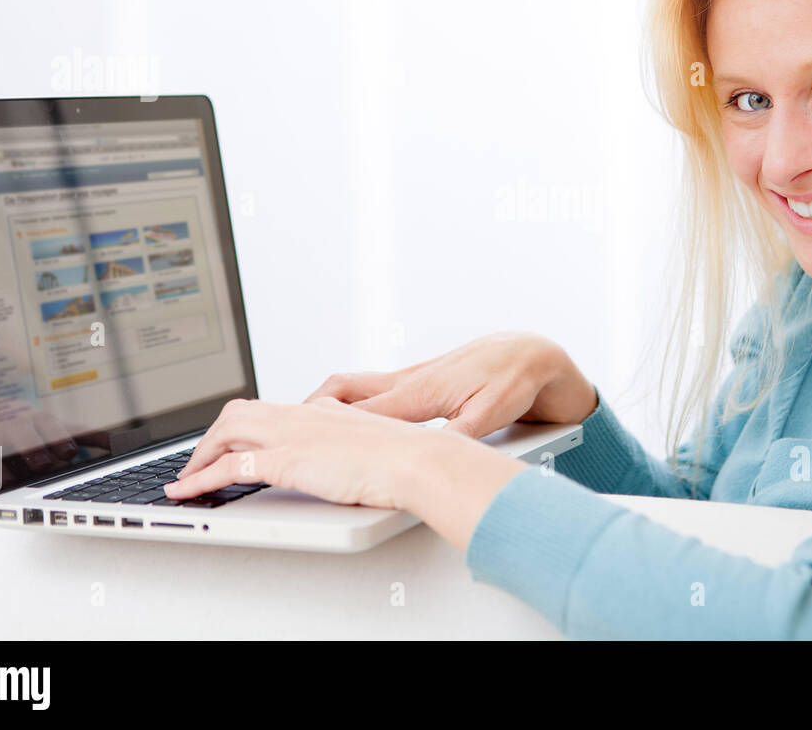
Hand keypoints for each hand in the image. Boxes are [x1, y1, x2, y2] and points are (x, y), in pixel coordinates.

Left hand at [163, 397, 430, 509]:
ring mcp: (292, 435)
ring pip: (226, 432)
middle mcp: (302, 415)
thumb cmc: (408, 460)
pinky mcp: (286, 460)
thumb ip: (356, 450)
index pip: (272, 409)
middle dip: (214, 436)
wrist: (417, 461)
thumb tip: (352, 466)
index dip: (247, 426)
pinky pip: (228, 467)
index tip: (237, 442)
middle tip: (201, 460)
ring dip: (200, 455)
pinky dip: (199, 480)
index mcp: (323, 410)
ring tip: (186, 477)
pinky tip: (187, 492)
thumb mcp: (376, 447)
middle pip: (240, 413)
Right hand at [305, 331, 597, 439]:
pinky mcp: (418, 379)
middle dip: (308, 407)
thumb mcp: (489, 414)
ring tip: (300, 422)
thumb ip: (459, 436)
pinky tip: (345, 417)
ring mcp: (410, 377)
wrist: (531, 353)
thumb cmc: (512, 380)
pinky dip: (349, 400)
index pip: (358, 411)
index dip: (324, 424)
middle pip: (341, 389)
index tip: (296, 439)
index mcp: (419, 392)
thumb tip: (437, 457)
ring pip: (352, 385)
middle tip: (280, 427)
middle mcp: (407, 380)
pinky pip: (371, 387)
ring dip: (324, 400)